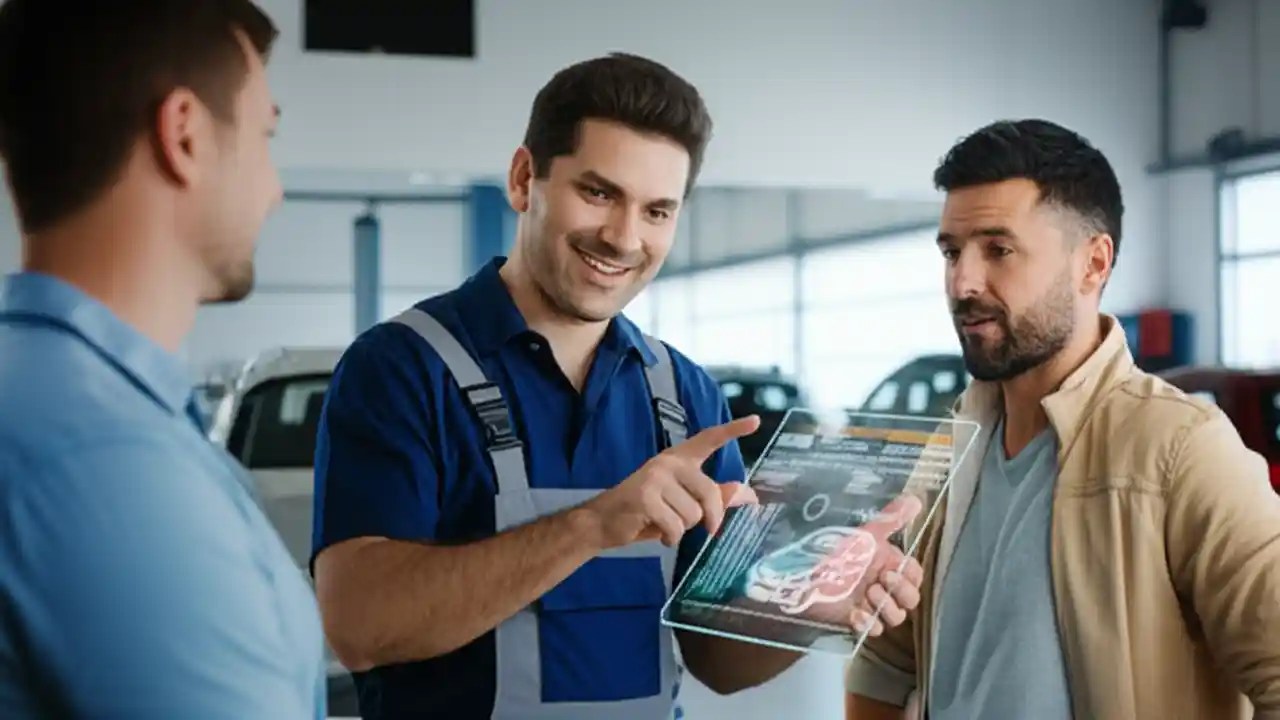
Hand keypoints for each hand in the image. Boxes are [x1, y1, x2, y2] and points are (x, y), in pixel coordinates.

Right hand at [581, 415, 760, 549]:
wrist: (604, 521)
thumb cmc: (646, 512)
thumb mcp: (683, 503)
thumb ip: (714, 497)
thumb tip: (747, 494)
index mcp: (679, 459)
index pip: (709, 439)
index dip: (733, 431)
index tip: (756, 421)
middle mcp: (669, 462)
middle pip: (711, 494)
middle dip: (709, 518)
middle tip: (697, 528)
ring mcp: (656, 477)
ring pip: (693, 515)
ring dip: (682, 529)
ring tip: (662, 521)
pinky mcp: (645, 496)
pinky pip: (676, 527)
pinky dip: (669, 538)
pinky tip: (656, 531)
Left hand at [779, 495, 923, 634]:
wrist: (805, 572)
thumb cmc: (835, 549)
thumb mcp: (866, 533)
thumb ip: (892, 518)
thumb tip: (916, 497)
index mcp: (887, 563)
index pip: (915, 576)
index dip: (910, 576)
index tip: (894, 569)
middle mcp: (882, 584)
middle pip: (911, 598)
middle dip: (901, 591)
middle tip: (882, 581)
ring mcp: (870, 603)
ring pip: (897, 616)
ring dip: (887, 607)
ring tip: (868, 594)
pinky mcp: (856, 619)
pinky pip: (875, 630)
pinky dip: (869, 624)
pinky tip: (856, 615)